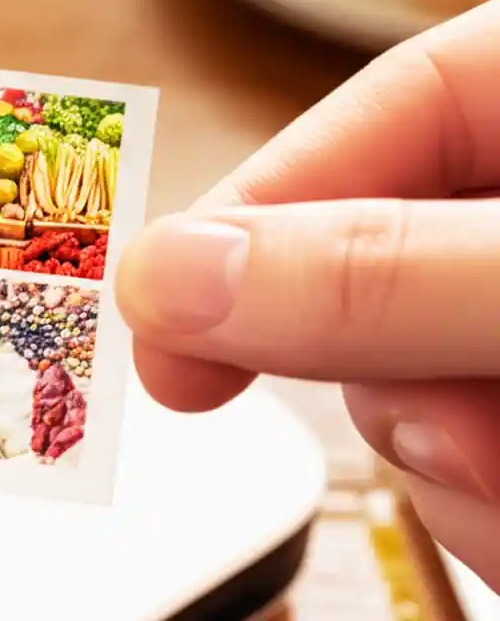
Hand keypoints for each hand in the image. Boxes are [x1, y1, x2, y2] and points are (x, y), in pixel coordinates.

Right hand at [116, 0, 499, 589]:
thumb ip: (385, 274)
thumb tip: (174, 277)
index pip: (372, 118)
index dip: (253, 214)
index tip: (161, 319)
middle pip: (384, 282)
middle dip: (391, 383)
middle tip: (448, 434)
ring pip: (427, 397)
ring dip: (461, 471)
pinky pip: (475, 465)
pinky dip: (496, 509)